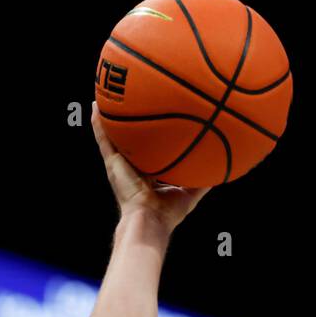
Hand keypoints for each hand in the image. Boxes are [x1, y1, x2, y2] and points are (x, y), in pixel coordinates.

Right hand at [91, 102, 209, 227]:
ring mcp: (120, 164)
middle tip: (130, 103)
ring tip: (106, 97)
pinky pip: (103, 139)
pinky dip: (98, 122)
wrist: (149, 219)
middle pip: (131, 142)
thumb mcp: (190, 193)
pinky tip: (95, 106)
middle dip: (131, 126)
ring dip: (109, 119)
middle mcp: (133, 167)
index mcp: (148, 175)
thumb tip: (220, 170)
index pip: (150, 153)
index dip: (153, 141)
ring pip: (113, 136)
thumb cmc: (168, 213)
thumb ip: (202, 181)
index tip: (156, 125)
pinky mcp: (112, 163)